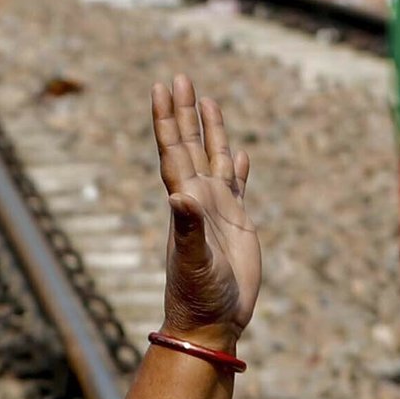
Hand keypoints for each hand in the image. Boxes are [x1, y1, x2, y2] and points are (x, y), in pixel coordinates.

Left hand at [151, 76, 258, 344]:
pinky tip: (237, 154)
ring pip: (213, 158)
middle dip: (184, 111)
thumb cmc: (198, 295)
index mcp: (185, 202)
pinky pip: (236, 186)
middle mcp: (198, 199)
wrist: (211, 322)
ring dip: (210, 130)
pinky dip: (235, 167)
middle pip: (189, 144)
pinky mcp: (237, 224)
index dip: (167, 119)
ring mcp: (218, 210)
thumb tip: (179, 196)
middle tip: (180, 76)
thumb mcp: (193, 261)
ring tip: (207, 101)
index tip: (162, 87)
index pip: (173, 150)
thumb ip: (188, 228)